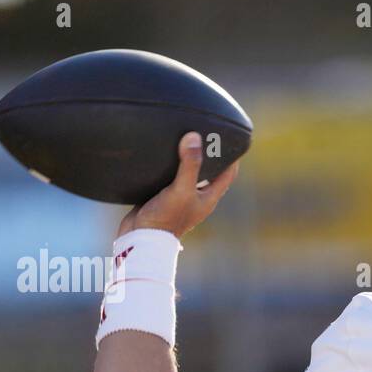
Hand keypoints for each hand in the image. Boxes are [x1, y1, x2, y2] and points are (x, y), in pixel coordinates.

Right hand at [117, 131, 240, 239]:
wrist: (140, 238)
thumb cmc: (165, 219)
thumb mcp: (181, 190)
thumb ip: (189, 165)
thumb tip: (194, 137)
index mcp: (208, 198)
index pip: (228, 174)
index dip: (232, 156)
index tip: (231, 138)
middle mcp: (196, 197)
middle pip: (209, 172)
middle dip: (209, 154)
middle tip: (206, 133)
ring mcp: (179, 198)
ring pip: (188, 173)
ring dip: (188, 158)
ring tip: (184, 137)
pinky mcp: (161, 196)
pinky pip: (168, 177)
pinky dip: (168, 165)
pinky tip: (161, 151)